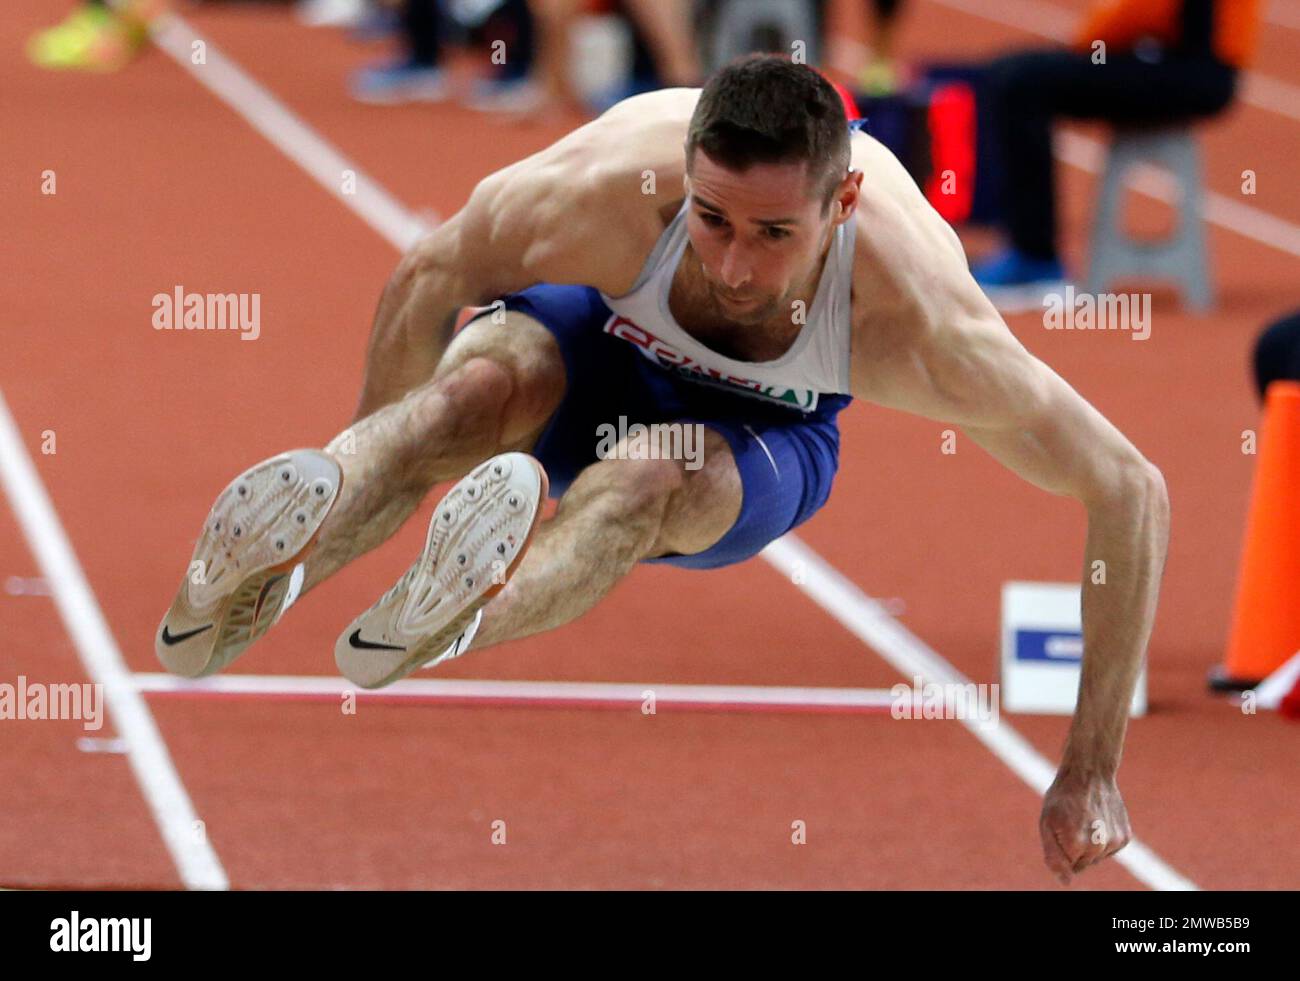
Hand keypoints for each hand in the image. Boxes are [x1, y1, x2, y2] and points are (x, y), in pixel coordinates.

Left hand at [1039, 768, 1131, 884]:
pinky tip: (1097, 820)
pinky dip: (1102, 840)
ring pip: (1096, 858)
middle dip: (1073, 849)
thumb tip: (1065, 882)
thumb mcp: (1046, 823)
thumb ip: (1053, 856)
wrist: (1090, 773)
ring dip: (1088, 845)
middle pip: (1081, 865)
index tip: (1060, 829)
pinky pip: (1108, 850)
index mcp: (1076, 844)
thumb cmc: (1062, 797)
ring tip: (1084, 819)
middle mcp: (1098, 846)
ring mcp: (1114, 842)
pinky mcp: (1125, 838)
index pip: (1066, 867)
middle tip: (1071, 822)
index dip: (1060, 848)